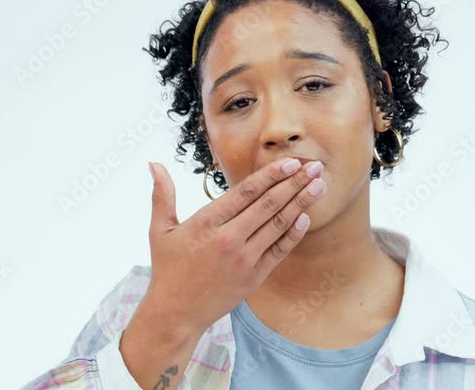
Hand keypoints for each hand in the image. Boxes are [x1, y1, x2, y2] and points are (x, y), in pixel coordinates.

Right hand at [142, 157, 325, 337]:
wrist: (177, 313)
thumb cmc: (168, 268)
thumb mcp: (159, 229)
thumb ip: (162, 194)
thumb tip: (154, 163)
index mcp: (206, 222)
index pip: (246, 192)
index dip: (271, 175)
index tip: (291, 162)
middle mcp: (228, 238)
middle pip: (268, 204)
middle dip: (294, 183)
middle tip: (316, 167)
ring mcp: (244, 258)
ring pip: (278, 224)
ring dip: (301, 203)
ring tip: (319, 186)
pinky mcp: (254, 276)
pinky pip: (280, 250)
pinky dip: (295, 233)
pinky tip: (307, 217)